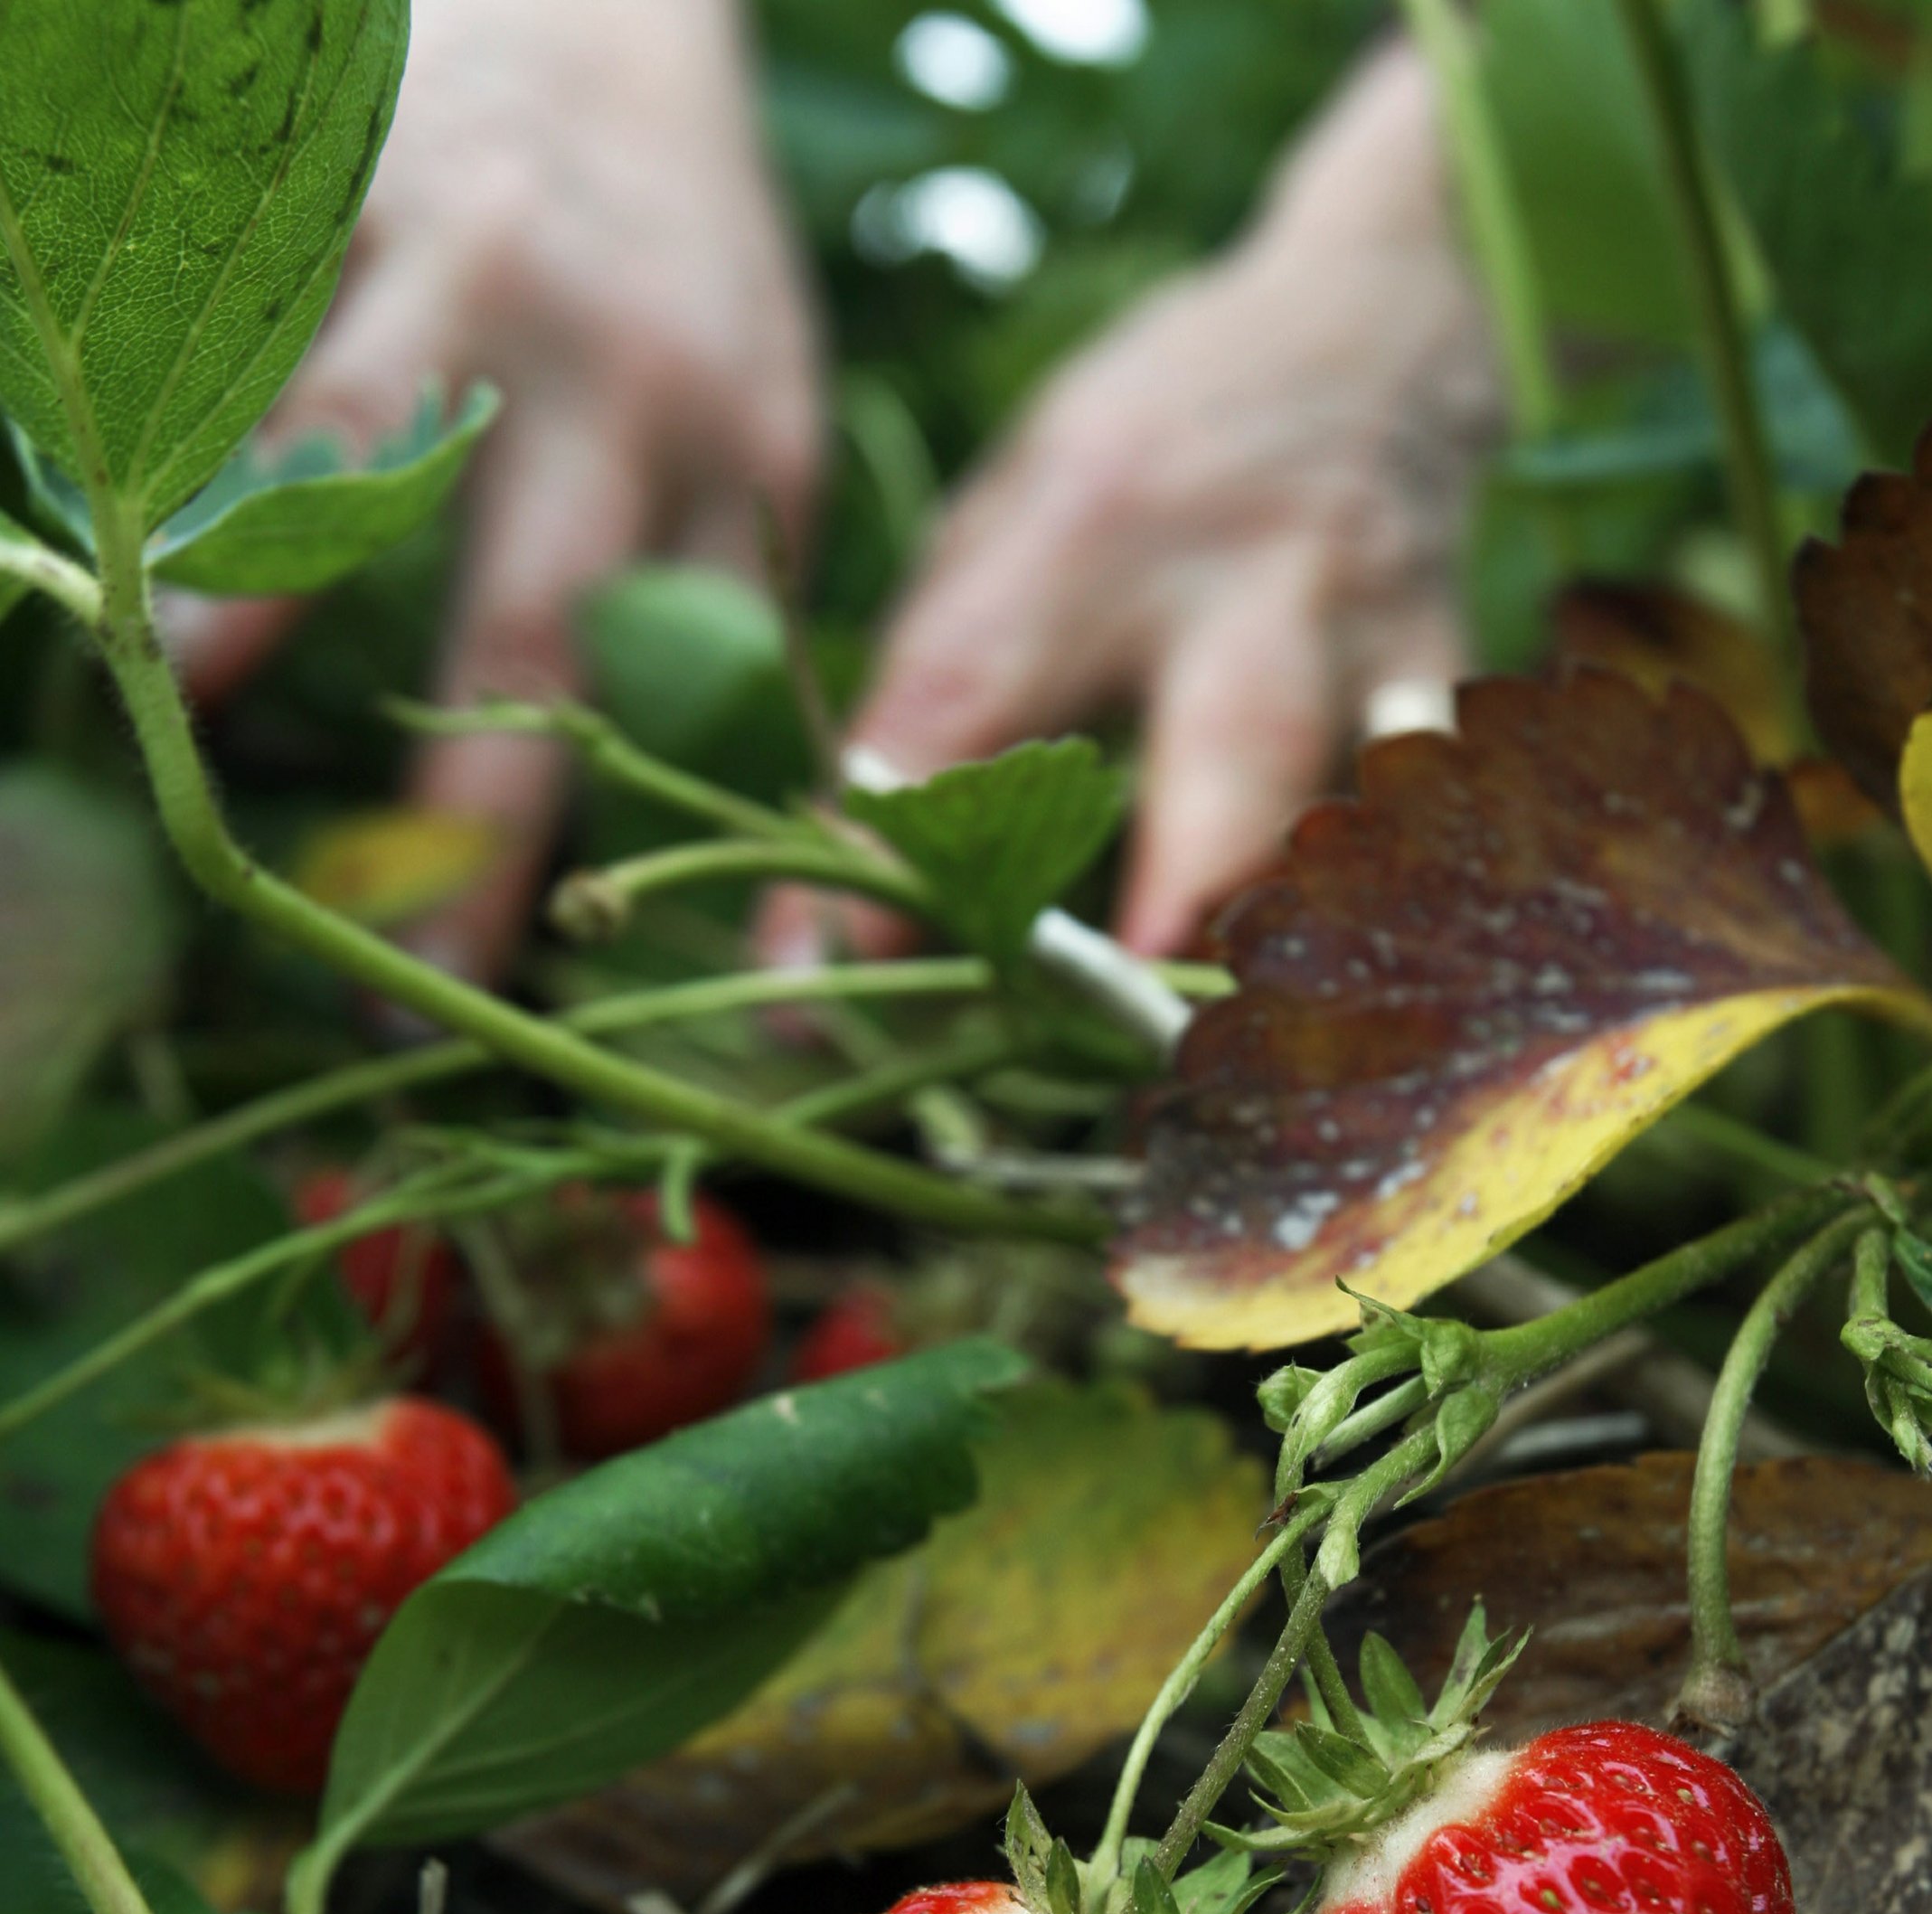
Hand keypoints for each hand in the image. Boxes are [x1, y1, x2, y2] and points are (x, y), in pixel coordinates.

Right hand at [171, 0, 820, 983]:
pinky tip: (77, 502)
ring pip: (347, 443)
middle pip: (535, 626)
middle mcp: (617, 372)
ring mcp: (472, 263)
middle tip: (385, 966)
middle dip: (460, 813)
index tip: (497, 1000)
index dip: (600, 849)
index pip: (680, 700)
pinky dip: (141, 400)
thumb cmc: (674, 263)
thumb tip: (736, 825)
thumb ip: (713, 593)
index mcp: (735, 457)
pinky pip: (223, 303)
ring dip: (258, 583)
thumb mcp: (752, 420)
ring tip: (177, 699)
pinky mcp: (349, 167)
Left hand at [760, 38, 1496, 968]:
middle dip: (1184, 886)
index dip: (900, 830)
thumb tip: (833, 872)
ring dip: (1297, 918)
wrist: (1381, 319)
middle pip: (1233, 748)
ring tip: (1248, 1034)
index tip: (837, 961)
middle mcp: (1246, 573)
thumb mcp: (1014, 506)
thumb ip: (936, 677)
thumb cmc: (1154, 438)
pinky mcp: (1451, 673)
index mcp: (1092, 519)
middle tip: (1126, 998)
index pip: (974, 685)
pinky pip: (1433, 796)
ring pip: (1357, 792)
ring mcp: (1371, 629)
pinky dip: (1390, 887)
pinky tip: (1351, 979)